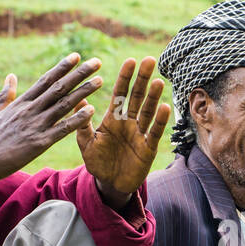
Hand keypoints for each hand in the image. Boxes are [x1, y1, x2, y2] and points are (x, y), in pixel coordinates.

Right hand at [0, 54, 103, 182]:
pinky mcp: (39, 143)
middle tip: (97, 62)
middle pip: (59, 88)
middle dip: (79, 74)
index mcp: (21, 103)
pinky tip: (91, 110)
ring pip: (64, 105)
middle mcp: (30, 110)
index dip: (62, 67)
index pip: (46, 80)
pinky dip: (77, 119)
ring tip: (100, 80)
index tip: (77, 56)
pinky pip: (62, 129)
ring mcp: (35, 125)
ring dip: (84, 91)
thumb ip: (6, 95)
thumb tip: (10, 76)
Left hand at [77, 57, 170, 207]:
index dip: (125, 78)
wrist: (109, 184)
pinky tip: (165, 107)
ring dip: (153, 97)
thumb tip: (79, 100)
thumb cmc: (97, 162)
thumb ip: (82, 123)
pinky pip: (154, 132)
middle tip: (150, 61)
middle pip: (138, 97)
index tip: (130, 61)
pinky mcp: (148, 148)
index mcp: (113, 119)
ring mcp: (140, 134)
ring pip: (148, 112)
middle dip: (143, 80)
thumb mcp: (86, 143)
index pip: (120, 93)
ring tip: (158, 81)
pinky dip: (160, 121)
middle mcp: (128, 123)